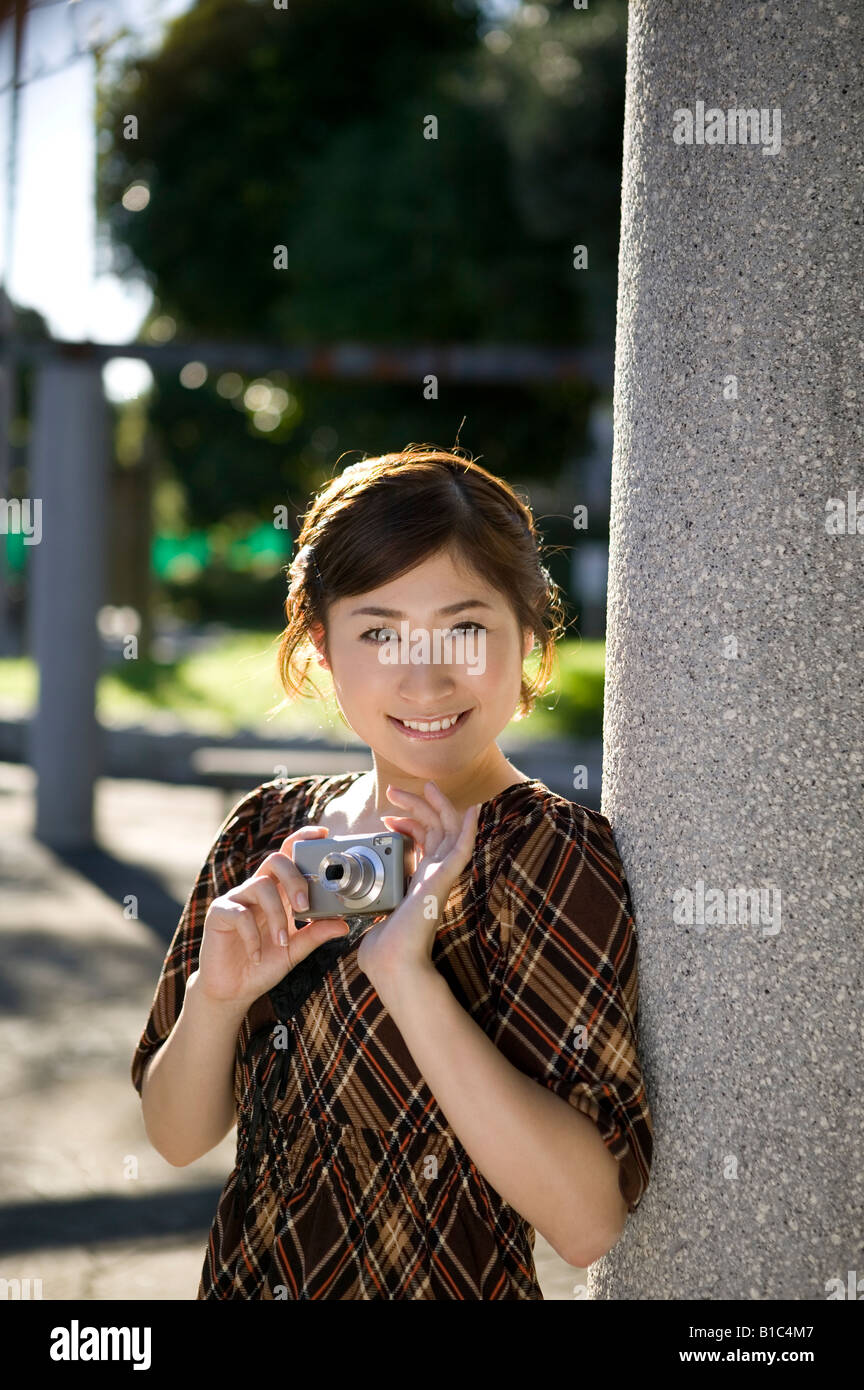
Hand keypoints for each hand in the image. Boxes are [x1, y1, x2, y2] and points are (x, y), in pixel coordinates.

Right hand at [197, 825, 349, 1008]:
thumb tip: (345, 923)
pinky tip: (258, 955)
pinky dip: (253, 936)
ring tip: (282, 941)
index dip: (303, 839)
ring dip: (276, 915)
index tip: (324, 835)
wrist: (232, 991)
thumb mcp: (296, 950)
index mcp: (278, 893)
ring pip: (260, 885)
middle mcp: (257, 890)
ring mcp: (237, 900)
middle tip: (304, 906)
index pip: (289, 856)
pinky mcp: (219, 914)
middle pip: (275, 860)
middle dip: (295, 878)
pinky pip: (239, 913)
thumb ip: (316, 934)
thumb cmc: (263, 964)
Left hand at [356, 781, 479, 993]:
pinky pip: (463, 849)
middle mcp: (433, 876)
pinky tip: (474, 810)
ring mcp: (441, 877)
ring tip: (425, 785)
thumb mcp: (375, 912)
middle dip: (417, 804)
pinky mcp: (444, 880)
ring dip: (438, 804)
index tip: (388, 815)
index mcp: (421, 881)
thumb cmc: (383, 948)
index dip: (408, 822)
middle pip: (435, 829)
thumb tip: (356, 901)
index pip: (424, 841)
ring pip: (448, 830)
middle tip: (395, 789)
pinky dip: (469, 829)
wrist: (391, 963)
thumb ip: (374, 900)